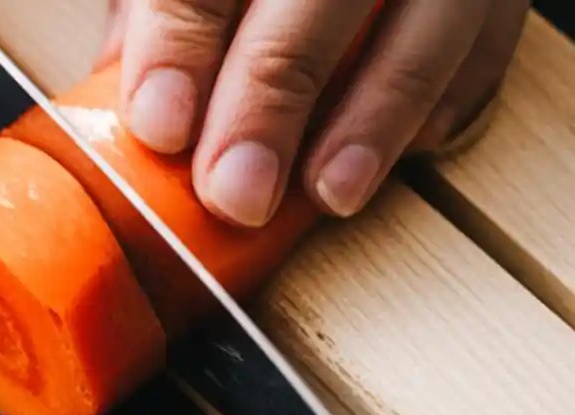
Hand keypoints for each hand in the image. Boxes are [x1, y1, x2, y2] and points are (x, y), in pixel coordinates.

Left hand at [109, 0, 529, 225]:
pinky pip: (489, 37)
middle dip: (271, 100)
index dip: (180, 50)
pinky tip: (409, 148)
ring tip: (328, 192)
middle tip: (237, 192)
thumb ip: (156, 15)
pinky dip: (449, 98)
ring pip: (429, 18)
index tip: (162, 127)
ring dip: (376, 115)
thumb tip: (130, 110)